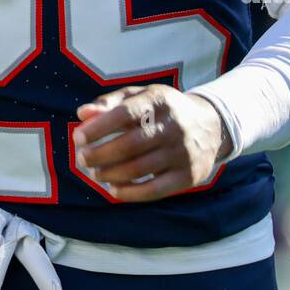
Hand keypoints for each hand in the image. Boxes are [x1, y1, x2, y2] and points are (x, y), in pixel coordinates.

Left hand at [72, 84, 230, 202]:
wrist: (211, 125)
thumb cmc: (163, 110)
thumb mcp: (141, 97)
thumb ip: (110, 103)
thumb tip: (82, 114)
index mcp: (159, 101)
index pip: (124, 114)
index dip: (99, 128)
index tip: (78, 138)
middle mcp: (173, 126)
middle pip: (130, 144)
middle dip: (100, 154)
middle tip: (82, 160)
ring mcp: (182, 153)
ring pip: (140, 169)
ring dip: (111, 174)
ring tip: (95, 174)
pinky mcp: (189, 176)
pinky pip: (155, 190)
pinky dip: (131, 193)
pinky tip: (114, 190)